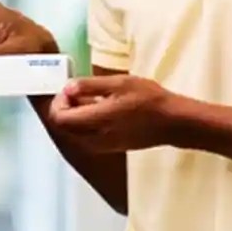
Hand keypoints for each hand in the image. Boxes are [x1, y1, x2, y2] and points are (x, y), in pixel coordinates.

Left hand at [47, 74, 177, 152]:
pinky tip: (102, 109)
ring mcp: (104, 145)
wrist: (172, 122)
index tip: (70, 88)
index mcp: (96, 121)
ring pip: (75, 134)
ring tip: (91, 98)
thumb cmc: (148, 99)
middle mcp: (95, 138)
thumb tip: (67, 87)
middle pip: (65, 127)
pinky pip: (88, 138)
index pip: (60, 118)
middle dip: (65, 108)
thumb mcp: (118, 83)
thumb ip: (89, 86)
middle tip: (78, 91)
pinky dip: (86, 124)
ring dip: (76, 116)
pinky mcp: (112, 147)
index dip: (58, 102)